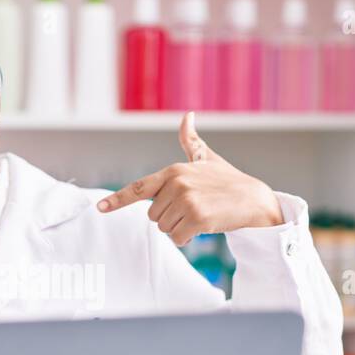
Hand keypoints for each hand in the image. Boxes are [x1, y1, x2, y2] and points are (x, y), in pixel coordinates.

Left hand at [95, 112, 283, 246]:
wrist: (254, 200)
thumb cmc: (228, 180)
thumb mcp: (207, 158)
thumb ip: (191, 141)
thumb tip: (187, 115)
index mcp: (173, 171)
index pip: (139, 187)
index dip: (117, 199)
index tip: (100, 207)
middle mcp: (177, 184)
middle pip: (153, 216)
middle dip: (170, 217)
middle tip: (192, 208)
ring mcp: (187, 201)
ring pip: (164, 229)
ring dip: (179, 228)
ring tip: (200, 215)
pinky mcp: (198, 218)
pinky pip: (177, 239)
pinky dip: (187, 239)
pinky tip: (203, 227)